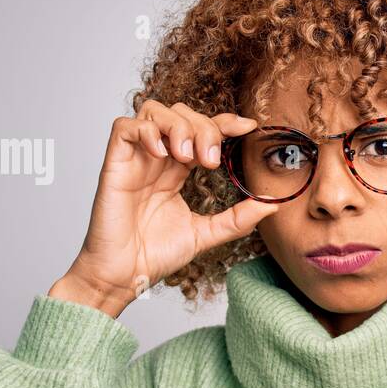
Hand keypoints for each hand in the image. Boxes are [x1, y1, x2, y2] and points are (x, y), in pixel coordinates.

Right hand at [49, 100, 276, 316]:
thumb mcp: (206, 234)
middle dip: (203, 126)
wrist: (124, 276)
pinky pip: (123, 127)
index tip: (248, 127)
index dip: (224, 121)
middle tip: (211, 160)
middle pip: (180, 113)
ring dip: (177, 125)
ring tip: (187, 156)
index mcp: (177, 170)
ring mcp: (135, 159)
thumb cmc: (155, 255)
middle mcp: (157, 159)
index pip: (201, 130)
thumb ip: (238, 219)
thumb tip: (272, 205)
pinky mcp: (114, 165)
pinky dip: (147, 132)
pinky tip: (162, 156)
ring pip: (153, 111)